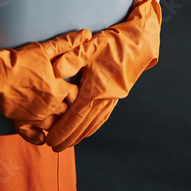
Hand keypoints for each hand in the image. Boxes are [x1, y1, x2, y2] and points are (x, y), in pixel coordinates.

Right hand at [0, 28, 91, 143]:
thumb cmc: (20, 61)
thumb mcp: (46, 49)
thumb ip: (67, 42)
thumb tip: (86, 32)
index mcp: (59, 90)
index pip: (76, 94)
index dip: (78, 92)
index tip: (78, 89)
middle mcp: (50, 107)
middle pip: (67, 112)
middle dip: (69, 109)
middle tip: (71, 107)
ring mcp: (36, 117)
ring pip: (54, 126)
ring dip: (58, 124)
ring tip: (60, 122)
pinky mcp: (21, 123)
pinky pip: (33, 137)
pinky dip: (39, 138)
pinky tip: (43, 137)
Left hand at [44, 0, 161, 150]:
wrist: (140, 42)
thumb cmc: (114, 44)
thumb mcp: (90, 47)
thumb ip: (71, 59)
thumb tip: (54, 70)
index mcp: (95, 91)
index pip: (75, 118)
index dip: (62, 130)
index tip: (51, 141)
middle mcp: (104, 100)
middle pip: (84, 125)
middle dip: (69, 138)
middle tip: (55, 148)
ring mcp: (112, 99)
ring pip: (94, 123)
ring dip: (81, 134)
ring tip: (69, 143)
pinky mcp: (116, 95)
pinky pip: (102, 116)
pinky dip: (93, 126)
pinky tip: (89, 128)